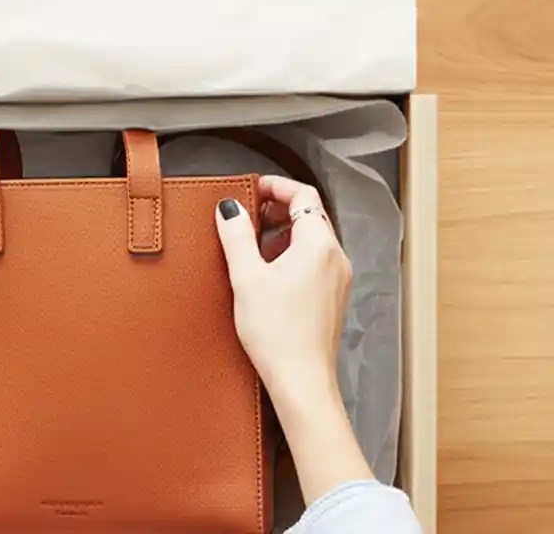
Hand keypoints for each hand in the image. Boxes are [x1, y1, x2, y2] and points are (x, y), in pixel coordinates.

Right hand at [214, 175, 350, 401]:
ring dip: (283, 233)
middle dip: (277, 209)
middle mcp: (335, 258)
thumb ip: (236, 237)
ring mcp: (337, 279)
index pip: (303, 195)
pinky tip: (267, 273)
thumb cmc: (277, 333)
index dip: (276, 186)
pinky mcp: (332, 297)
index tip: (252, 189)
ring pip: (312, 239)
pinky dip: (292, 255)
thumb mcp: (246, 278)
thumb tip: (229, 209)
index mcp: (318, 245)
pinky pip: (315, 261)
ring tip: (252, 246)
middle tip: (248, 215)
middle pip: (310, 215)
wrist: (301, 380)